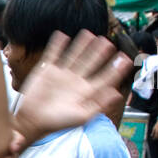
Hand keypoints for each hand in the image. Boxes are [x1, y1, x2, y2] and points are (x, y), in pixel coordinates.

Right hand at [11, 31, 129, 150]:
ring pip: (74, 55)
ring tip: (89, 34)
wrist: (32, 121)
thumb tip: (117, 93)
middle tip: (107, 41)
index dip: (115, 68)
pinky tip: (62, 36)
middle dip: (99, 52)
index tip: (125, 58)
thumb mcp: (82, 116)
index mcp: (86, 92)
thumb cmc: (57, 123)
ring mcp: (61, 75)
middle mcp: (75, 81)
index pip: (104, 77)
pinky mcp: (47, 71)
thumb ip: (100, 104)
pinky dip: (57, 45)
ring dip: (81, 45)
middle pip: (90, 62)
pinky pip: (53, 54)